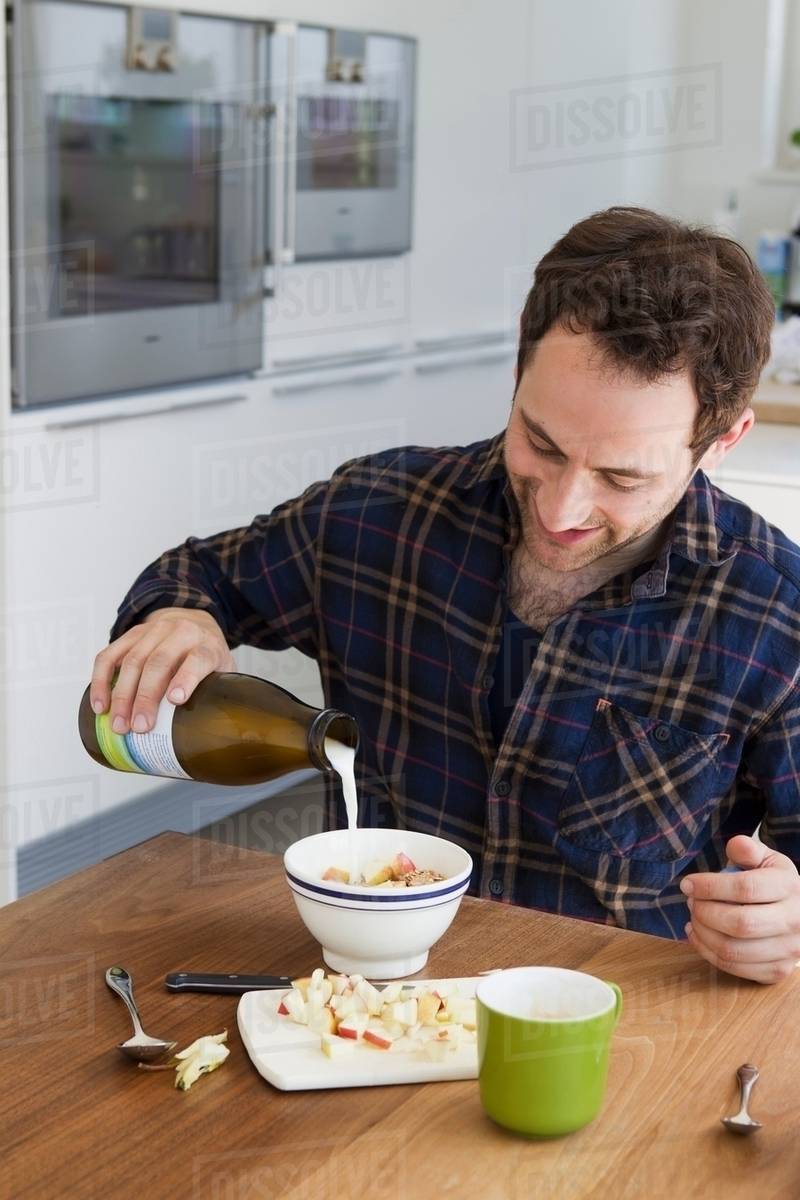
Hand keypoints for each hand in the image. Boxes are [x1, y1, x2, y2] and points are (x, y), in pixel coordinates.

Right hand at [90, 608, 235, 734]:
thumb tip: (207, 737)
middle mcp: (180, 633)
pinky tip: (100, 705)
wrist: (194, 622)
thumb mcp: (222, 671)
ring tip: (119, 724)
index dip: (186, 678)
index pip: (198, 659)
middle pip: (158, 662)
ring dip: (122, 695)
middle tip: (139, 727)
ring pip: (132, 660)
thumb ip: (217, 695)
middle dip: (146, 697)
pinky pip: (109, 656)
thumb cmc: (207, 657)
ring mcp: (153, 631)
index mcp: (207, 645)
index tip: (175, 700)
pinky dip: (101, 681)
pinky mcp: (131, 634)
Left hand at [681, 834, 799, 983]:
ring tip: (693, 918)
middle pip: (739, 923)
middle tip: (690, 902)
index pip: (746, 888)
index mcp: (789, 887)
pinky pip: (735, 968)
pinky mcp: (777, 971)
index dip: (710, 886)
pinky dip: (708, 952)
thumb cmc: (773, 883)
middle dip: (704, 912)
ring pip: (733, 950)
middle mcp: (794, 921)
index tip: (687, 884)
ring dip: (703, 934)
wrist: (799, 913)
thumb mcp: (765, 859)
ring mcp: (788, 950)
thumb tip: (736, 845)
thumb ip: (748, 849)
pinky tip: (698, 935)